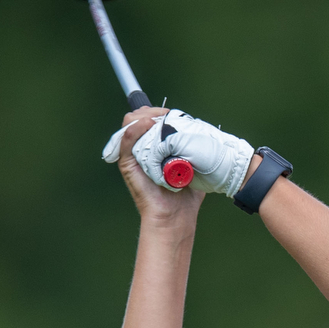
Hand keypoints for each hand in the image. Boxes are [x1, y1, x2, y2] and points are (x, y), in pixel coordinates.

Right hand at [102, 109, 254, 197]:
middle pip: (138, 118)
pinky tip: (149, 124)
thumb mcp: (193, 164)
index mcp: (154, 148)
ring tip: (160, 119)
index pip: (149, 119)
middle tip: (168, 115)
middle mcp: (141, 150)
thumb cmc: (186, 194)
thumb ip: (194, 149)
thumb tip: (202, 133)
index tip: (175, 114)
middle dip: (153, 112)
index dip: (160, 112)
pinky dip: (135, 128)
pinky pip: (126, 140)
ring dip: (146, 116)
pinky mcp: (127, 164)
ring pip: (130, 124)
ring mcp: (132, 156)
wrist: (176, 215)